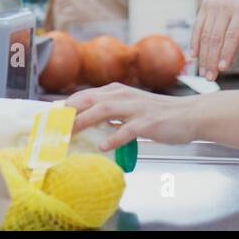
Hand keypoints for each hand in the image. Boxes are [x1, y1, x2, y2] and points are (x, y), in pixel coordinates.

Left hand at [66, 83, 200, 150]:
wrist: (189, 114)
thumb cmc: (158, 113)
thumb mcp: (131, 106)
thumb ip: (111, 113)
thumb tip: (87, 123)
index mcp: (117, 91)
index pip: (85, 95)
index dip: (66, 105)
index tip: (49, 117)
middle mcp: (124, 96)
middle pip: (90, 100)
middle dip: (69, 112)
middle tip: (54, 126)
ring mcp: (136, 108)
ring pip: (104, 110)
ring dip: (85, 121)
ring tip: (70, 132)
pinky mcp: (148, 122)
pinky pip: (127, 130)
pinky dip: (114, 138)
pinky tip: (103, 147)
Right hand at [191, 0, 238, 81]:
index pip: (232, 35)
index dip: (226, 52)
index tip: (223, 68)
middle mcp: (225, 8)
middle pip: (215, 38)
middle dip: (211, 60)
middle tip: (210, 78)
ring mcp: (212, 6)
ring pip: (204, 34)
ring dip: (203, 55)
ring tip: (203, 73)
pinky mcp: (205, 5)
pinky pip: (198, 26)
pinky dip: (194, 42)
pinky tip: (194, 56)